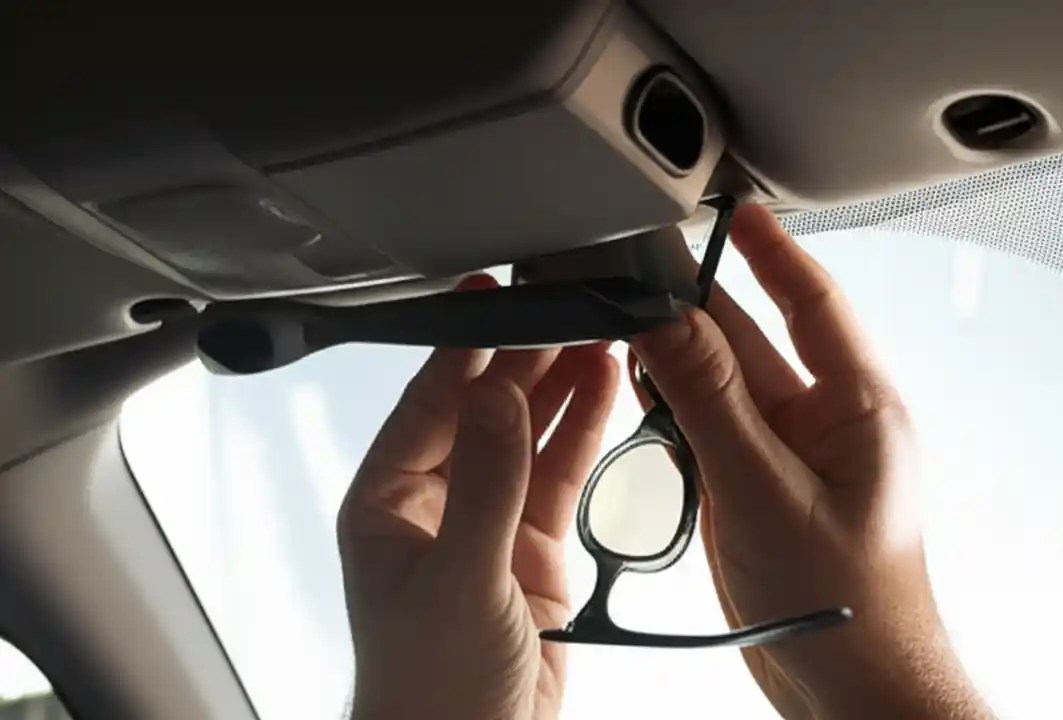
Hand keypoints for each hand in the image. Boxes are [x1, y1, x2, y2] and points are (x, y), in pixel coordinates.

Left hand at [338, 296, 617, 719]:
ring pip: (527, 437)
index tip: (493, 295)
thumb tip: (498, 395)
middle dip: (523, 360)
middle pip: (482, 410)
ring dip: (560, 389)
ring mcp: (488, 523)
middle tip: (566, 307)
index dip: (462, 347)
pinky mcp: (533, 549)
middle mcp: (435, 503)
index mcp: (388, 503)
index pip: (426, 404)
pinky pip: (557, 475)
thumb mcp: (458, 580)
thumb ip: (485, 484)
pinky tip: (603, 392)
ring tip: (598, 336)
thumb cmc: (431, 689)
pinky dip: (582, 434)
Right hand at [631, 205, 988, 718]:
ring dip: (681, 362)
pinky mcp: (763, 492)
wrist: (853, 689)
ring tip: (627, 329)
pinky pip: (715, 433)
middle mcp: (828, 424)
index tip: (736, 208)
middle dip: (699, 307)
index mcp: (859, 408)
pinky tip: (646, 401)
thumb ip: (712, 401)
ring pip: (726, 388)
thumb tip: (666, 322)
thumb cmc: (847, 603)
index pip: (812, 302)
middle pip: (754, 342)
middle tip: (638, 270)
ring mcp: (792, 460)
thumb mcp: (765, 490)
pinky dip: (679, 415)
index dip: (772, 250)